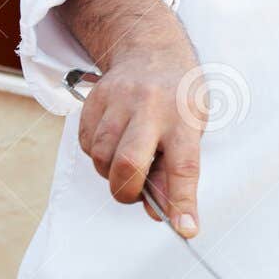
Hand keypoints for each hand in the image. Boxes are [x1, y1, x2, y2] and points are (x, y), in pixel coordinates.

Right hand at [77, 44, 207, 235]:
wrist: (151, 49)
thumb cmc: (178, 95)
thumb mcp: (192, 126)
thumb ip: (176, 168)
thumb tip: (160, 211)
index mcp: (182, 116)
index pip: (183, 167)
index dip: (182, 202)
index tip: (185, 229)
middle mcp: (149, 107)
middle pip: (128, 163)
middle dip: (128, 192)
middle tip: (135, 193)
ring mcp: (118, 101)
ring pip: (101, 158)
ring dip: (111, 172)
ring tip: (128, 159)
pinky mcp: (93, 101)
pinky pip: (86, 144)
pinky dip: (98, 153)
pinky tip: (114, 140)